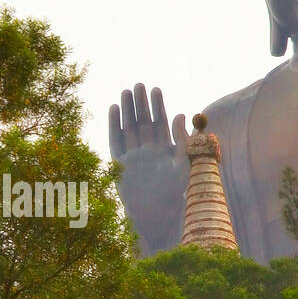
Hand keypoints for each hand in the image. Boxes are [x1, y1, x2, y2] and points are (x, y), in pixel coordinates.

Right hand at [108, 84, 189, 253]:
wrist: (156, 214)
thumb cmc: (174, 193)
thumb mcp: (183, 163)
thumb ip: (182, 139)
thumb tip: (183, 113)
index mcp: (164, 150)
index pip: (160, 122)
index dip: (158, 106)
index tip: (156, 88)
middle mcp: (148, 151)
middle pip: (143, 122)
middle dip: (141, 103)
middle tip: (138, 84)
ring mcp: (133, 156)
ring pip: (129, 128)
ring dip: (127, 110)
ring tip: (125, 91)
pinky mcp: (119, 164)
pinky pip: (115, 140)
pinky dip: (114, 125)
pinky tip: (114, 108)